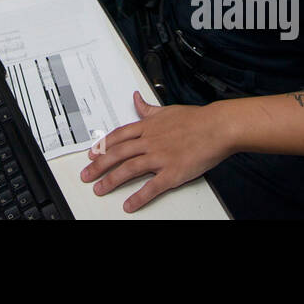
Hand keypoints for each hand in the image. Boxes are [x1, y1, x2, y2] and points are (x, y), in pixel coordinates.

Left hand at [81, 91, 231, 211]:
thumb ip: (148, 108)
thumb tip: (136, 99)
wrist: (217, 127)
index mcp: (148, 127)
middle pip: (117, 153)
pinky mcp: (173, 172)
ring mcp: (160, 157)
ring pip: (129, 168)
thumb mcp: (166, 109)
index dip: (102, 146)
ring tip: (99, 190)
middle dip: (98, 165)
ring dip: (111, 180)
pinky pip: (152, 187)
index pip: (118, 136)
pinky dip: (139, 197)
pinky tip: (129, 205)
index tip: (91, 154)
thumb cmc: (196, 119)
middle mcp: (150, 141)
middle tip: (86, 175)